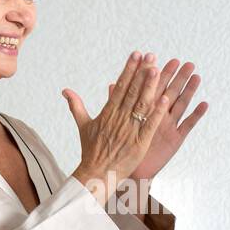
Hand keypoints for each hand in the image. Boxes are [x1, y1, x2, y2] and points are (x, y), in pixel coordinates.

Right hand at [63, 51, 170, 199]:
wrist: (96, 174)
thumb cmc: (91, 151)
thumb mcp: (83, 126)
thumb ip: (76, 106)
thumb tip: (65, 91)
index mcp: (107, 113)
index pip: (120, 86)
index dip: (129, 69)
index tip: (137, 54)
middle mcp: (118, 119)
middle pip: (132, 92)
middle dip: (142, 73)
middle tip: (151, 56)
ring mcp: (129, 130)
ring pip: (141, 105)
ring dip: (149, 87)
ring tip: (158, 70)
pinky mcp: (139, 143)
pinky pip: (149, 125)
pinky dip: (156, 113)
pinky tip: (164, 99)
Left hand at [115, 58, 207, 180]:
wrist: (131, 170)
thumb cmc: (124, 147)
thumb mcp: (118, 124)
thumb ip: (115, 104)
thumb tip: (111, 84)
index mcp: (146, 110)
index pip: (151, 87)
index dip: (155, 73)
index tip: (160, 57)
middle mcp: (159, 115)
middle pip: (170, 92)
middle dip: (177, 77)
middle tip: (186, 63)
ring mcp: (169, 126)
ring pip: (181, 104)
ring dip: (189, 90)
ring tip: (196, 76)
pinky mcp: (176, 139)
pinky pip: (188, 125)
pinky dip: (196, 115)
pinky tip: (204, 104)